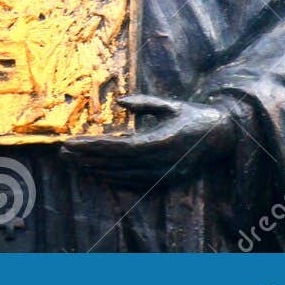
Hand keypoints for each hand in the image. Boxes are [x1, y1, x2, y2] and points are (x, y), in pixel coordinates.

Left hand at [60, 94, 238, 186]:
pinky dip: (112, 178)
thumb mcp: (171, 104)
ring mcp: (161, 175)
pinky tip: (96, 173)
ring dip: (95, 170)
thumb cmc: (194, 116)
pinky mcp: (164, 181)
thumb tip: (120, 102)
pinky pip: (132, 182)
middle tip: (62, 153)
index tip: (70, 143)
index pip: (117, 147)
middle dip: (86, 159)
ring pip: (121, 176)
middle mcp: (159, 163)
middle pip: (114, 163)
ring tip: (73, 163)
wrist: (222, 138)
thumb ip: (145, 103)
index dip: (91, 147)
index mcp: (160, 142)